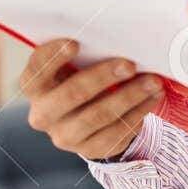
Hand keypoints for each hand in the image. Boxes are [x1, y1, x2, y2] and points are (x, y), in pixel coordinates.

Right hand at [19, 39, 164, 159]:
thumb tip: (116, 38)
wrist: (88, 120)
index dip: (53, 56)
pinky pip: (116, 132)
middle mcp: (43, 114)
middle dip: (103, 77)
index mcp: (35, 87)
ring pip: (98, 115)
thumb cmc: (82, 80)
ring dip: (129, 96)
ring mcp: (64, 136)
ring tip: (152, 82)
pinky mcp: (89, 149)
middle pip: (72, 93)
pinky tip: (151, 98)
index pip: (37, 69)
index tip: (75, 44)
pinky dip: (138, 112)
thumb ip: (85, 55)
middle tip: (129, 65)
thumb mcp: (75, 68)